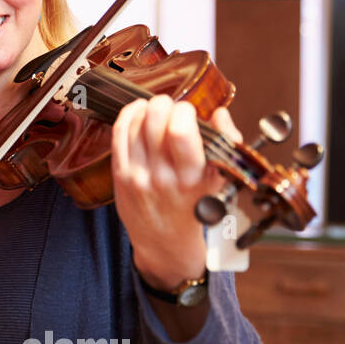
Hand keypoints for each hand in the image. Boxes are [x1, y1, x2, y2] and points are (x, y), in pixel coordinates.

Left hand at [111, 96, 242, 289]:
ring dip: (146, 107)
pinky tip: (137, 111)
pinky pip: (118, 135)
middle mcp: (163, 177)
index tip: (189, 112)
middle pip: (155, 122)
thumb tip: (218, 112)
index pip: (180, 132)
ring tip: (155, 108)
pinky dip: (128, 116)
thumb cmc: (195, 204)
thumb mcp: (219, 178)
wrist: (165, 239)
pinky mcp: (120, 175)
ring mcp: (138, 176)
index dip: (184, 111)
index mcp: (192, 177)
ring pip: (135, 125)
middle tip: (171, 107)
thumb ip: (226, 142)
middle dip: (164, 104)